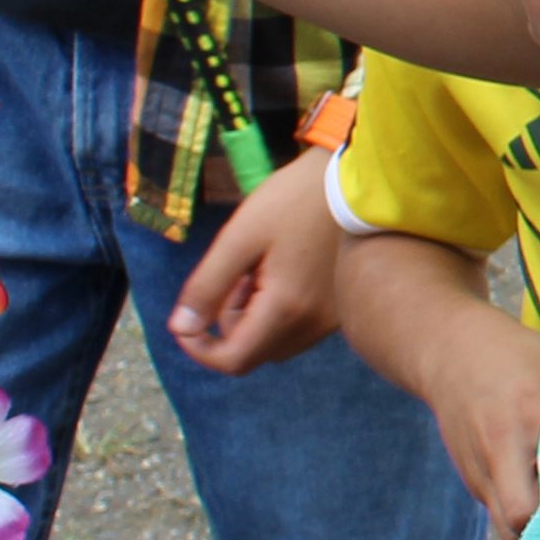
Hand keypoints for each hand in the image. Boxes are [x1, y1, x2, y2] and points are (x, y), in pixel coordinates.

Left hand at [170, 150, 343, 373]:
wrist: (359, 179)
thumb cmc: (294, 201)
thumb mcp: (240, 237)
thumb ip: (207, 286)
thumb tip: (180, 328)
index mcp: (285, 310)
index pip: (234, 360)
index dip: (200, 348)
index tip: (187, 319)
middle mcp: (313, 325)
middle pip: (255, 352)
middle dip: (230, 323)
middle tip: (236, 276)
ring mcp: (331, 319)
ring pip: (277, 342)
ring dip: (255, 318)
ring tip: (259, 270)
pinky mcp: (341, 307)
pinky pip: (299, 328)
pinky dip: (279, 312)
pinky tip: (284, 272)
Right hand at [410, 298, 539, 539]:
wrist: (452, 353)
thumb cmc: (518, 356)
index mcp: (528, 419)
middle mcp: (498, 452)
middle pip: (519, 520)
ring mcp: (479, 471)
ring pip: (505, 527)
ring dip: (536, 529)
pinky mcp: (472, 479)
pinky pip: (499, 512)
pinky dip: (524, 515)